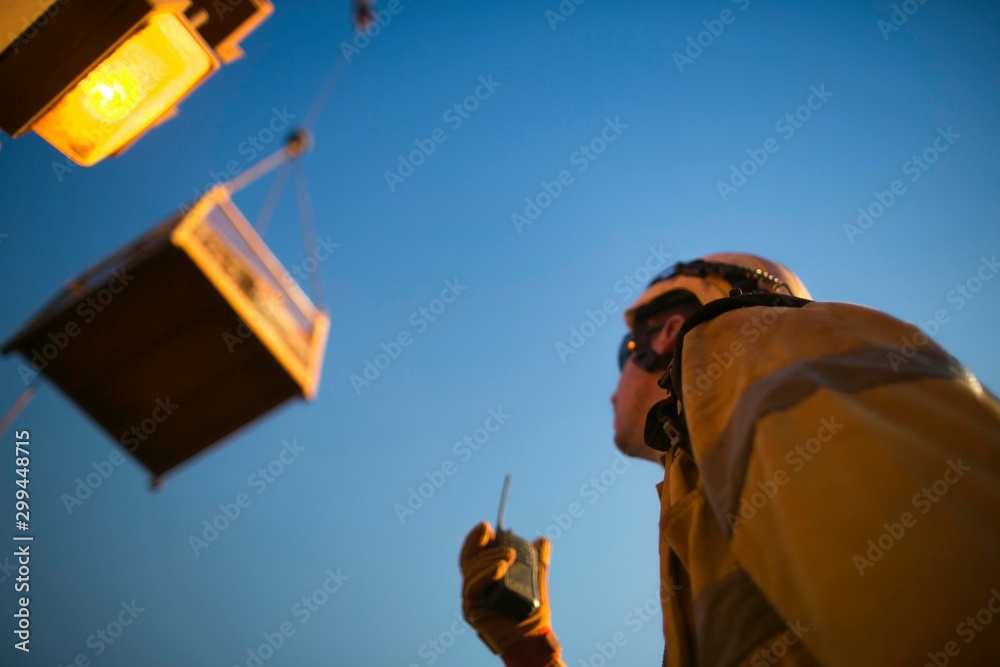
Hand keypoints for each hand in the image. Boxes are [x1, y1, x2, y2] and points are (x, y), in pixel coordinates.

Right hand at [460, 521, 558, 657]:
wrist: (533, 640)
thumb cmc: (532, 616)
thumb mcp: (537, 582)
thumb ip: (538, 562)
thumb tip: (543, 540)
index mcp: (487, 579)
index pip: (477, 554)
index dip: (479, 539)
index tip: (487, 526)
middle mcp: (476, 588)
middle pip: (469, 559)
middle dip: (476, 542)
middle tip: (489, 530)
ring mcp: (472, 599)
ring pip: (472, 571)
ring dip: (489, 558)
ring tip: (509, 554)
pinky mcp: (472, 610)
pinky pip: (474, 587)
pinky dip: (486, 574)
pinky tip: (500, 567)